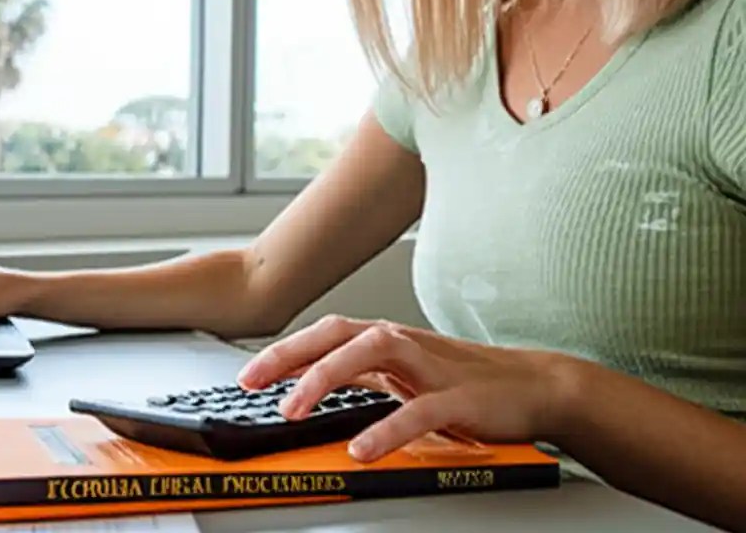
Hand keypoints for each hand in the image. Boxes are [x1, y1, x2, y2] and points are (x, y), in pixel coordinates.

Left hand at [235, 314, 579, 462]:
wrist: (536, 386)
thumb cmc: (466, 382)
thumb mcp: (402, 375)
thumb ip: (358, 375)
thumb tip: (307, 382)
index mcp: (386, 340)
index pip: (324, 335)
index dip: (283, 351)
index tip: (246, 375)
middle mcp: (402, 344)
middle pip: (335, 334)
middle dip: (288, 354)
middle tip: (251, 381)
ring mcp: (429, 367)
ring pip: (368, 356)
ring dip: (325, 379)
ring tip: (293, 409)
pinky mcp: (458, 398)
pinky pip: (416, 412)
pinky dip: (386, 428)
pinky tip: (361, 449)